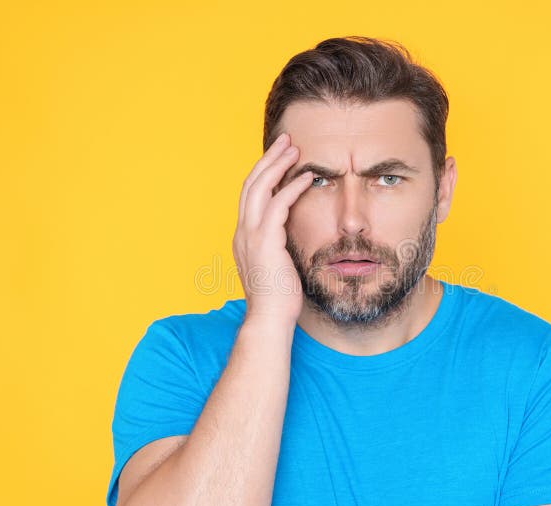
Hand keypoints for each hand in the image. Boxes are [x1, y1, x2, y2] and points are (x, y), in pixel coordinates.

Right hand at [232, 132, 313, 323]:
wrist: (268, 320)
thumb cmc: (277, 299)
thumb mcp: (275, 266)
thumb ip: (277, 247)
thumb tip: (290, 238)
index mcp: (243, 237)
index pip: (249, 196)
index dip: (263, 173)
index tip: (279, 158)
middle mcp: (242, 232)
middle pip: (251, 183)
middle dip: (268, 159)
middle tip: (285, 141)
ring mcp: (251, 236)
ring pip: (260, 188)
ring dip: (278, 165)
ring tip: (295, 149)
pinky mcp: (265, 242)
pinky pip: (278, 205)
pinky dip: (292, 187)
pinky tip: (307, 177)